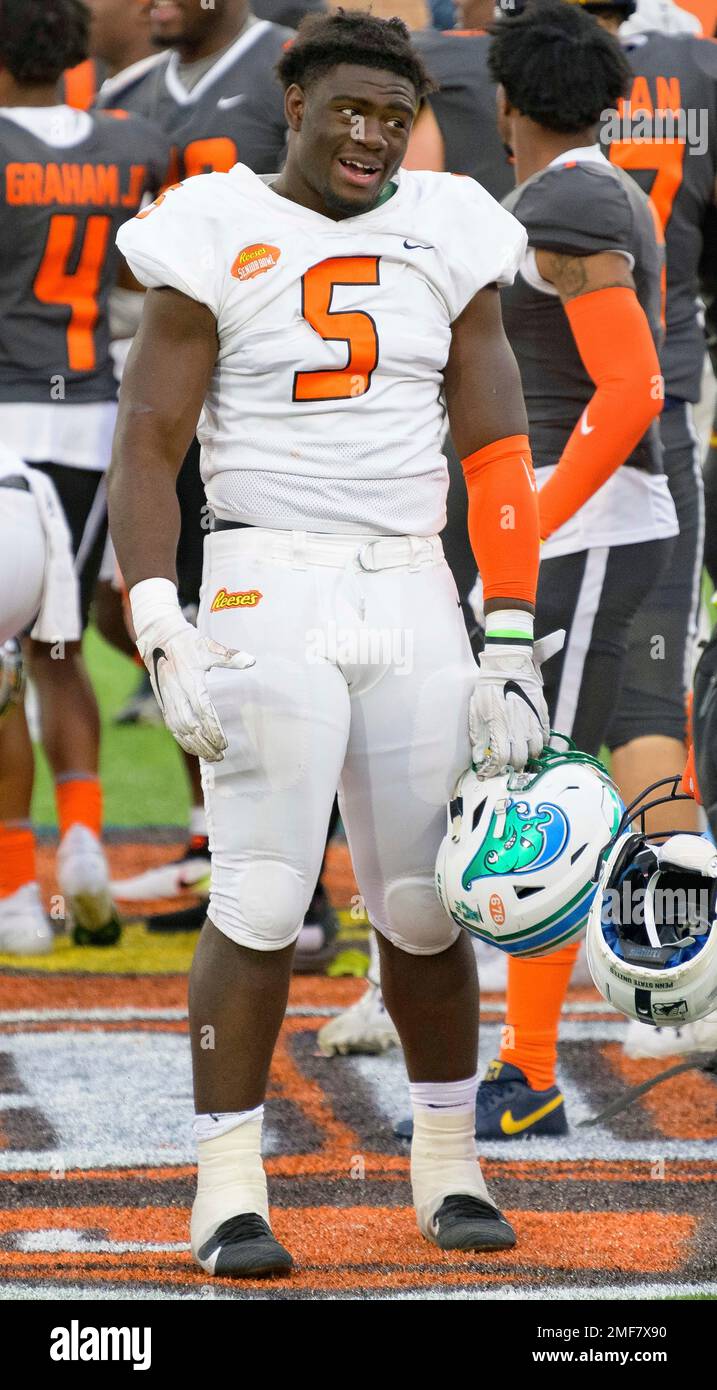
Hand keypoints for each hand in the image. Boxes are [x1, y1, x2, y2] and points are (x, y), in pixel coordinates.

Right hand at [130, 578, 254, 761]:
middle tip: (221, 755)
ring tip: (211, 757)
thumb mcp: (208, 645)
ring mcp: (167, 698)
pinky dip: (182, 740)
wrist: (158, 638)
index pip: (201, 710)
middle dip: (205, 743)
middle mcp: (176, 692)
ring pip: (179, 729)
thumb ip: (229, 656)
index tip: (224, 742)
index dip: (212, 728)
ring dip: (194, 746)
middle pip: (189, 725)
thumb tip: (251, 661)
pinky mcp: (163, 702)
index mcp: (189, 679)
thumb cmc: (187, 642)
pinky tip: (194, 749)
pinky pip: (171, 726)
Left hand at [469, 631, 563, 777]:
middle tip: (506, 765)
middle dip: (512, 765)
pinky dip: (539, 744)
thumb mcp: (477, 712)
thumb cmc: (488, 689)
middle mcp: (519, 727)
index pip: (502, 759)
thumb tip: (479, 759)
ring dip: (527, 756)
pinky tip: (530, 743)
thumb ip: (479, 737)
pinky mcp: (542, 714)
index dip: (495, 770)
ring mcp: (533, 721)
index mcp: (501, 727)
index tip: (490, 773)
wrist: (508, 666)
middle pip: (520, 759)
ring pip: (535, 750)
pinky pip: (544, 736)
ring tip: (519, 755)